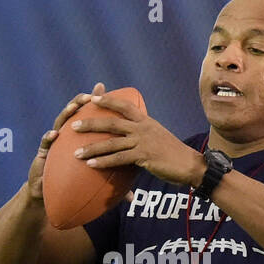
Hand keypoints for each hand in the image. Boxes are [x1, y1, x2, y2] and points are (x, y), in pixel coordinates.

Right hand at [27, 82, 105, 200]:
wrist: (51, 201)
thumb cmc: (74, 190)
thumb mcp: (95, 186)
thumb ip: (112, 188)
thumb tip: (133, 198)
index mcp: (80, 141)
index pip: (89, 119)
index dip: (95, 104)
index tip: (104, 91)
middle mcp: (67, 138)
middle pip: (74, 115)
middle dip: (80, 102)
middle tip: (89, 96)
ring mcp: (54, 145)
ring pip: (59, 124)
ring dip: (66, 114)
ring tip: (73, 108)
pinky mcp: (42, 155)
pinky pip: (45, 145)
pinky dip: (48, 138)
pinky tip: (54, 134)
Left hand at [69, 93, 205, 187]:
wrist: (190, 164)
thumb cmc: (173, 154)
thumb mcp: (158, 137)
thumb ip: (143, 134)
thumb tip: (131, 136)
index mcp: (146, 121)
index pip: (125, 105)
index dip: (108, 100)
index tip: (92, 98)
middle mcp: (143, 128)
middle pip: (112, 123)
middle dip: (90, 123)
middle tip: (73, 125)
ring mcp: (143, 142)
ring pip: (112, 143)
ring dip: (92, 148)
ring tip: (76, 153)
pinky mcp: (144, 156)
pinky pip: (119, 159)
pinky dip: (104, 161)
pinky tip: (91, 165)